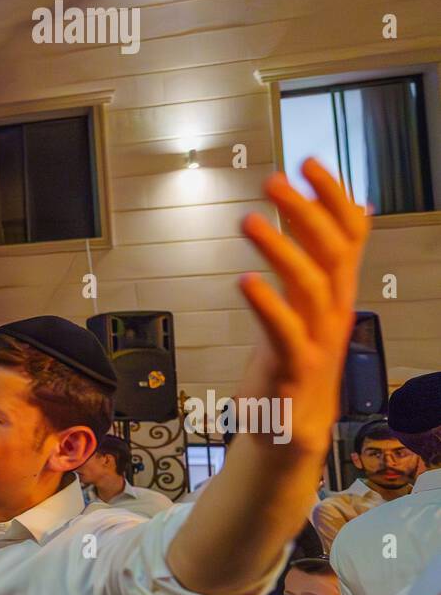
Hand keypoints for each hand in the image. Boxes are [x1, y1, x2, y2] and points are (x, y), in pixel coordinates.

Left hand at [236, 159, 369, 456]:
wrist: (290, 434)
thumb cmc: (291, 366)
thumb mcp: (301, 308)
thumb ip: (308, 262)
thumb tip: (324, 212)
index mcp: (335, 294)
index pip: (349, 234)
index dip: (332, 196)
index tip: (307, 160)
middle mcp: (332, 311)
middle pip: (334, 250)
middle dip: (306, 210)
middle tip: (273, 178)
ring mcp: (316, 341)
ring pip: (311, 285)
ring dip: (280, 248)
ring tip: (248, 219)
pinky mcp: (293, 370)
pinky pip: (284, 331)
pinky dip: (267, 304)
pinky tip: (244, 280)